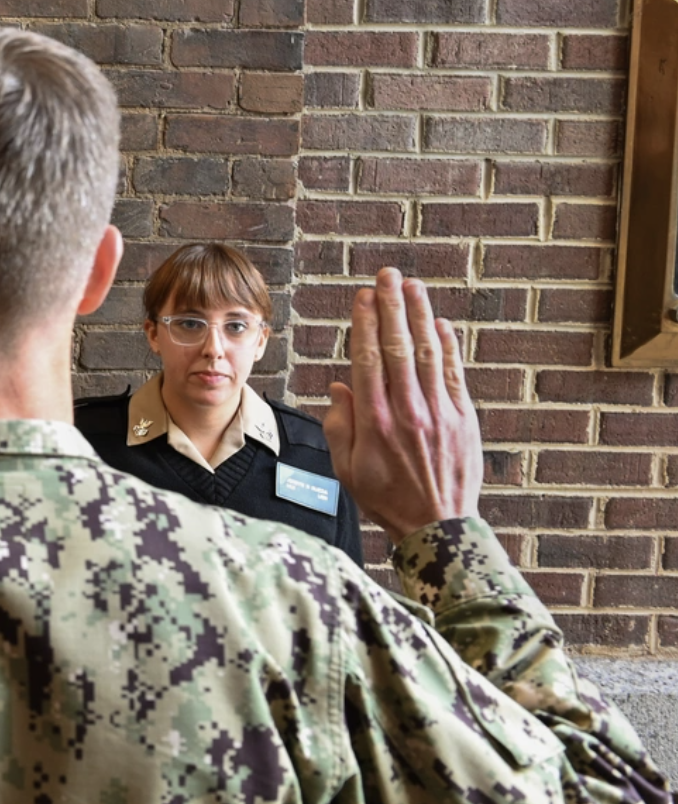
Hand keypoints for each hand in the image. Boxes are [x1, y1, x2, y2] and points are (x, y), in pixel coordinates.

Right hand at [323, 268, 481, 542]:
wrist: (440, 528)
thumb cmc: (387, 500)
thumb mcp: (348, 470)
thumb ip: (341, 426)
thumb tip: (339, 387)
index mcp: (375, 423)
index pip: (368, 360)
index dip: (365, 324)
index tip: (363, 297)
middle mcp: (408, 412)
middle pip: (399, 347)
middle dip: (392, 307)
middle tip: (388, 275)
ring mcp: (439, 414)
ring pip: (429, 353)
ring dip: (420, 316)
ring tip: (413, 286)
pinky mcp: (464, 419)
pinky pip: (454, 374)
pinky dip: (448, 346)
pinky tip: (440, 324)